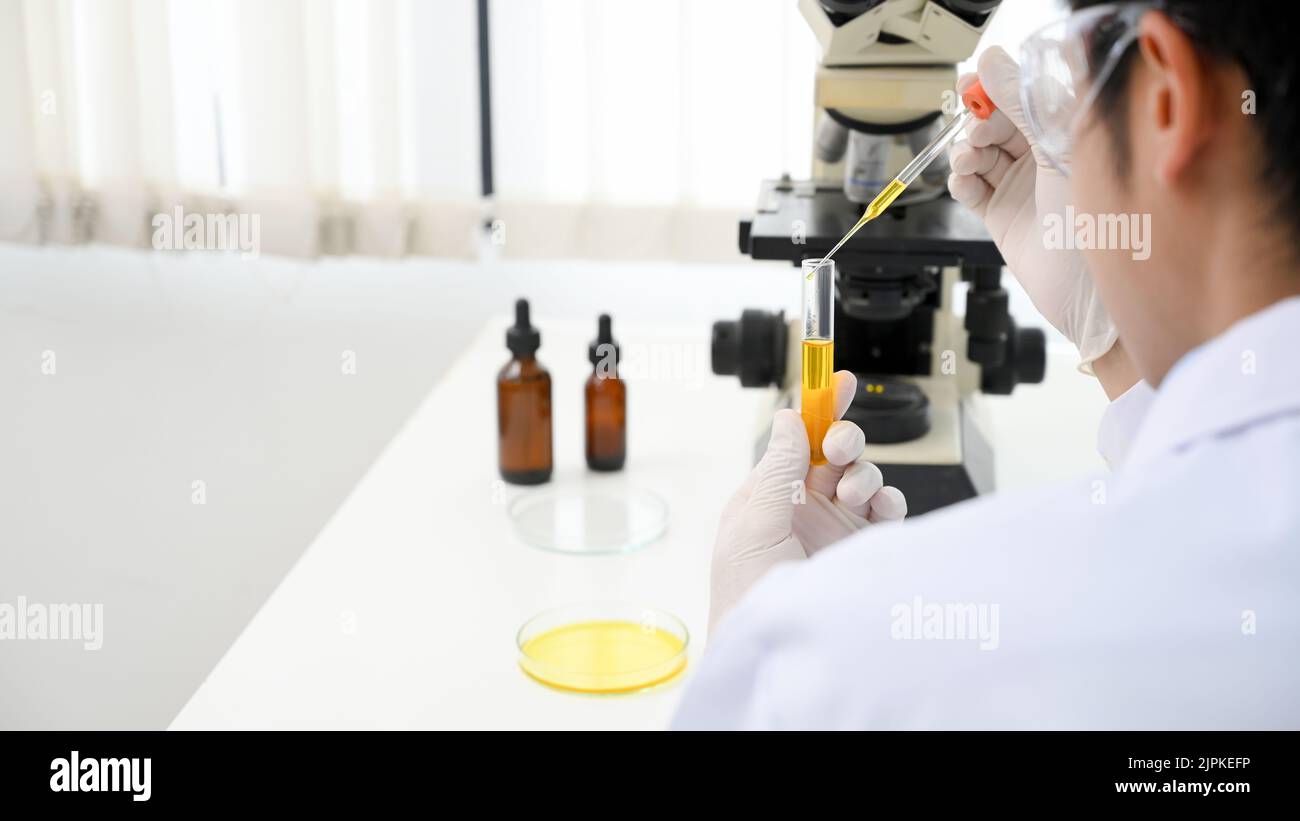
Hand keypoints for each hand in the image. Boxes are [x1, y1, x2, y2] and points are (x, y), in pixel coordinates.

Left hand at [709, 371, 905, 631]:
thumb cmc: (748, 594)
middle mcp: (804, 508)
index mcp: (768, 495)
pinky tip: (878, 509)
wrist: (776, 650)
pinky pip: (887, 512)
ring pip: (864, 478)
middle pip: (835, 453)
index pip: (795, 441)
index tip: (838, 380)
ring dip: (864, 475)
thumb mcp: (753, 523)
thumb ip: (776, 469)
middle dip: (844, 439)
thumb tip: (786, 417)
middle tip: (839, 447)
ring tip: (854, 494)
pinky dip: (890, 502)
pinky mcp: (864, 550)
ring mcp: (837, 529)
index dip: (818, 409)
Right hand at [947, 46, 1117, 370]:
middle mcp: (1044, 157)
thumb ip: (1022, 100)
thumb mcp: (1057, 146)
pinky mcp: (1000, 214)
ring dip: (967, 149)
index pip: (1025, 96)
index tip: (976, 78)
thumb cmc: (1093, 222)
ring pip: (978, 151)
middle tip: (978, 128)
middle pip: (996, 122)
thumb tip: (993, 62)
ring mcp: (1021, 185)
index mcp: (1068, 134)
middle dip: (980, 119)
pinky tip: (967, 180)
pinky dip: (961, 179)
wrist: (1085, 289)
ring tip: (972, 159)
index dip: (998, 85)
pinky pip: (968, 186)